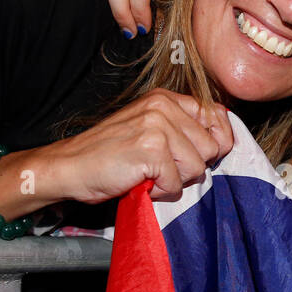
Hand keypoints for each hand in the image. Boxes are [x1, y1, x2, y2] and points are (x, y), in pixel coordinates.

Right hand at [25, 89, 232, 205]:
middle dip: (190, 166)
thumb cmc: (109, 155)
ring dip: (174, 180)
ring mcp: (157, 126)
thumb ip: (182, 130)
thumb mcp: (149, 130)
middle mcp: (163, 107)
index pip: (217, 116)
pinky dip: (159, 191)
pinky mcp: (150, 149)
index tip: (199, 156)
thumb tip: (222, 144)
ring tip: (149, 174)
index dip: (216, 142)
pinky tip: (140, 181)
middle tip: (161, 168)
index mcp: (165, 99)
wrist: (70, 167)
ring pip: (197, 167)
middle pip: (212, 147)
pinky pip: (176, 183)